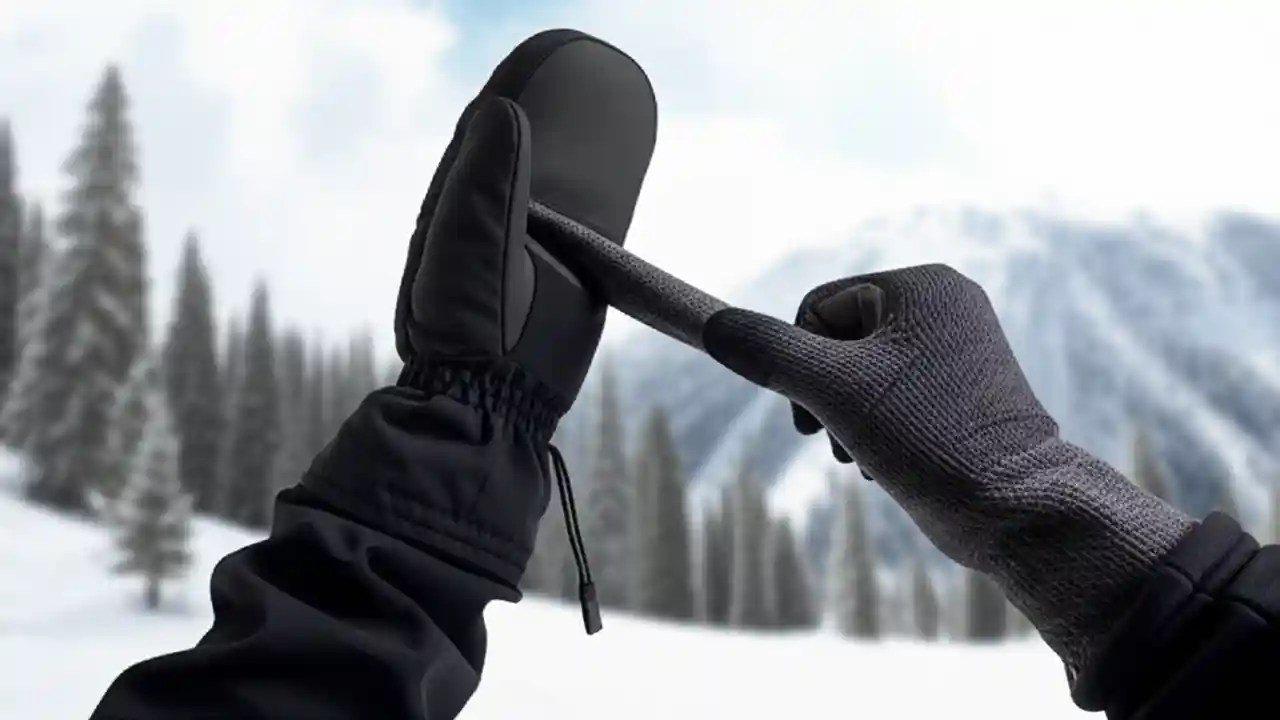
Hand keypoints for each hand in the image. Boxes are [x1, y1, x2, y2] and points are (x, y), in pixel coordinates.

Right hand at [702, 263, 1192, 674]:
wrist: (1017, 510)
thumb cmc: (929, 438)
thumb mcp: (833, 389)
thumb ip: (769, 353)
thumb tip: (714, 326)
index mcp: (922, 286)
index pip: (818, 307)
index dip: (797, 361)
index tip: (805, 418)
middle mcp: (947, 307)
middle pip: (839, 341)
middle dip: (825, 396)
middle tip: (836, 441)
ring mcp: (960, 351)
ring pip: (863, 374)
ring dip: (846, 418)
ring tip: (862, 456)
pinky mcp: (965, 393)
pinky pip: (894, 397)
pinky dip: (877, 430)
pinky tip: (886, 464)